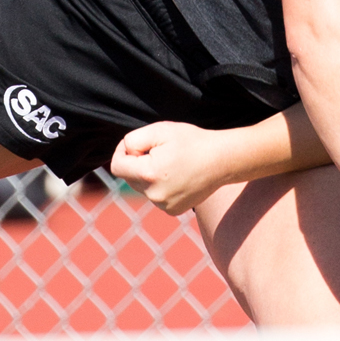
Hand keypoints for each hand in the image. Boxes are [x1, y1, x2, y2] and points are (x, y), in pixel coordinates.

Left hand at [110, 121, 231, 214]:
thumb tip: (124, 152)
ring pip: (142, 188)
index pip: (117, 166)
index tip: (137, 145)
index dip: (122, 151)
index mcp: (148, 174)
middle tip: (160, 152)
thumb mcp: (159, 130)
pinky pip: (156, 196)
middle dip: (138, 163)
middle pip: (129, 178)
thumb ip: (133, 140)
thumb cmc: (192, 141)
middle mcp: (154, 195)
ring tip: (172, 164)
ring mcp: (164, 206)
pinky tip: (178, 176)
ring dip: (149, 176)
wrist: (222, 160)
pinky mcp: (173, 211)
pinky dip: (161, 186)